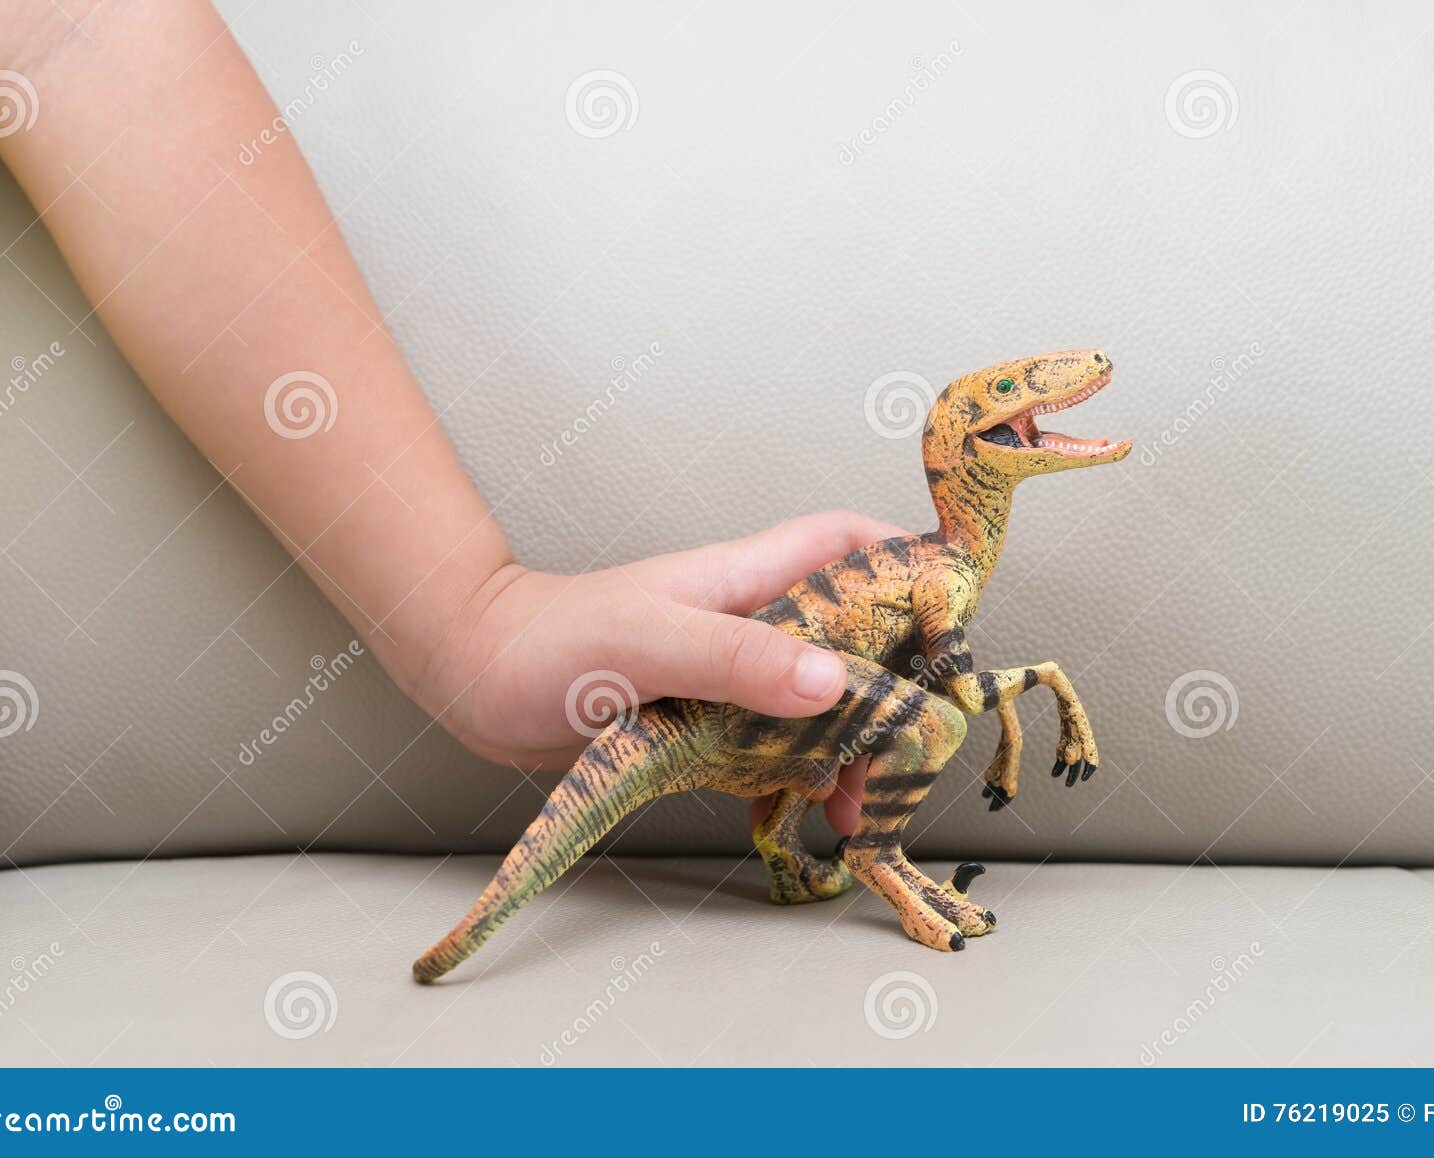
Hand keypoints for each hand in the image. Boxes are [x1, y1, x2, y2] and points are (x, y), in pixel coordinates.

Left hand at [409, 510, 903, 832]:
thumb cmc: (552, 641)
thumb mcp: (651, 642)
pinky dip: (806, 779)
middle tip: (913, 746)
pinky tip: (814, 814)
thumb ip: (740, 658)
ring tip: (860, 807)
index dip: (908, 563)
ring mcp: (732, 675)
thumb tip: (833, 685)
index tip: (954, 610)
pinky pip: (780, 747)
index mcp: (748, 578)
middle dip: (895, 687)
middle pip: (856, 638)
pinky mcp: (710, 724)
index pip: (848, 545)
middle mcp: (752, 622)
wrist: (479, 679)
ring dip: (854, 749)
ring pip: (824, 703)